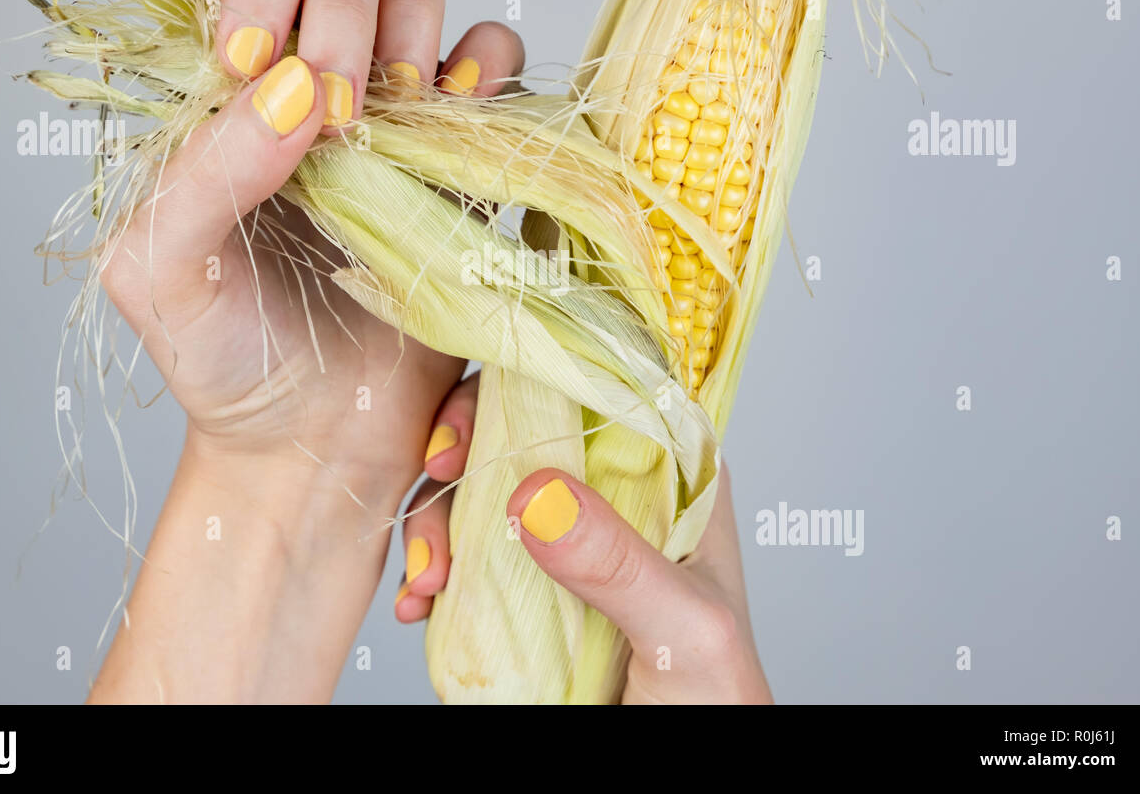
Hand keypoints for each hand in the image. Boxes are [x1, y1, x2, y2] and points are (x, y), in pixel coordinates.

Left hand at [89, 0, 522, 702]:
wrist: (315, 446)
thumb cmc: (226, 361)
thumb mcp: (164, 270)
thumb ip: (204, 168)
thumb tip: (293, 82)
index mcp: (223, 86)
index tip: (253, 63)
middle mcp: (310, 77)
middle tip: (340, 101)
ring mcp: (391, 110)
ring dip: (413, 20)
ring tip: (391, 113)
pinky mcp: (459, 155)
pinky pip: (494, 60)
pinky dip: (487, 68)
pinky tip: (453, 118)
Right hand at [395, 375, 771, 703]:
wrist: (687, 767)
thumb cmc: (717, 701)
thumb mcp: (683, 628)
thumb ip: (618, 563)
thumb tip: (534, 494)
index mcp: (672, 475)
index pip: (597, 389)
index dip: (525, 383)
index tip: (470, 424)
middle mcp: (615, 493)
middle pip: (520, 428)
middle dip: (462, 448)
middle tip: (436, 476)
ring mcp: (566, 538)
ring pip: (481, 489)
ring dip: (437, 521)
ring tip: (429, 581)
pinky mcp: (528, 586)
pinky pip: (465, 554)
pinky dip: (431, 570)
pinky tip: (421, 605)